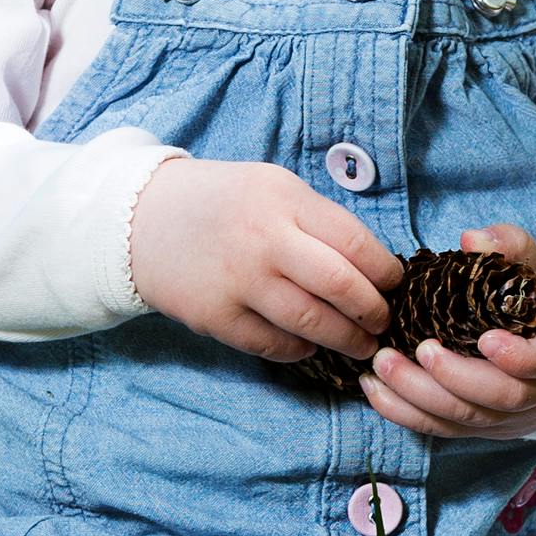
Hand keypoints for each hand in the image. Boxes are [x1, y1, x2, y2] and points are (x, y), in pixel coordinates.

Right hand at [130, 157, 401, 365]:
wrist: (141, 219)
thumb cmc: (222, 203)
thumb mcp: (272, 187)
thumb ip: (317, 220)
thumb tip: (371, 266)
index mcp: (285, 200)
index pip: (356, 244)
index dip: (385, 272)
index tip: (393, 285)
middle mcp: (264, 240)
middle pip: (342, 287)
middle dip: (373, 312)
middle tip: (383, 322)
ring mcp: (239, 282)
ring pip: (312, 323)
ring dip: (346, 339)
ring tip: (360, 344)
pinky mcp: (216, 316)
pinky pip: (274, 344)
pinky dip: (300, 349)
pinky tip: (309, 344)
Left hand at [363, 224, 535, 441]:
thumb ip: (512, 247)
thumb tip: (471, 239)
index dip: (520, 359)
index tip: (486, 339)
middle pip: (501, 398)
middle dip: (455, 378)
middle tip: (418, 348)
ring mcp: (510, 417)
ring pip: (467, 419)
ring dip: (420, 397)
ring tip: (382, 365)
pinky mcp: (480, 427)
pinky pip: (443, 429)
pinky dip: (406, 413)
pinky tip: (376, 390)